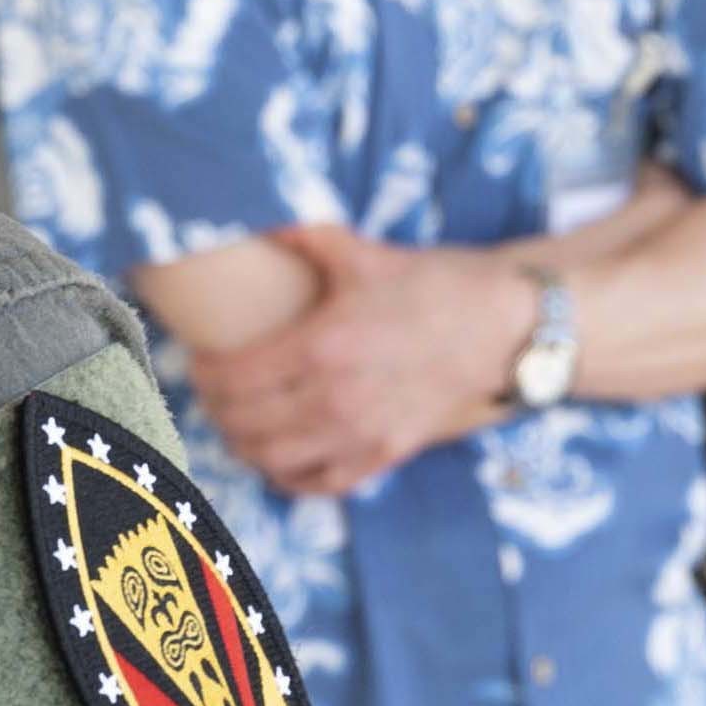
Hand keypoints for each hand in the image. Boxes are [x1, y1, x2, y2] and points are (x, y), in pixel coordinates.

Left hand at [177, 223, 535, 497]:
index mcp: (322, 345)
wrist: (507, 329)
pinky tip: (276, 458)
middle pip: (242, 421)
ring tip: (234, 422)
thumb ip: (304, 238)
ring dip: (241, 443)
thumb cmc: (439, 286)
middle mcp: (335, 399)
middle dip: (213, 406)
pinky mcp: (387, 453)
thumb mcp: (364, 253)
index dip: (203, 370)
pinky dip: (288, 476)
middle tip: (209, 387)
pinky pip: (320, 483)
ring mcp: (361, 434)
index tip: (197, 355)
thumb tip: (259, 222)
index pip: (233, 375)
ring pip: (271, 459)